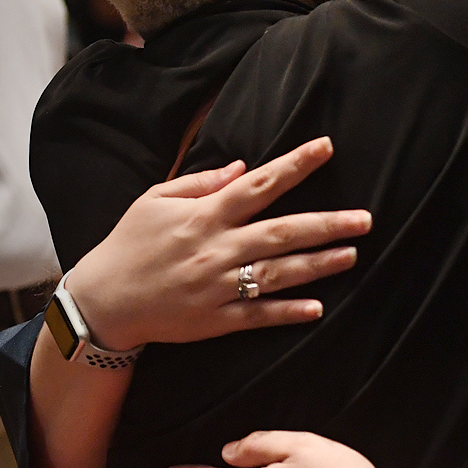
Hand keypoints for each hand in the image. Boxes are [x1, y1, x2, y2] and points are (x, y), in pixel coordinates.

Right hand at [68, 137, 370, 350]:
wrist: (103, 302)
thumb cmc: (129, 243)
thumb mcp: (155, 200)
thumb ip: (200, 182)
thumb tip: (242, 167)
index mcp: (204, 216)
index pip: (259, 184)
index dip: (295, 165)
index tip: (327, 147)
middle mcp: (216, 249)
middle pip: (281, 233)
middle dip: (326, 224)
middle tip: (365, 219)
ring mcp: (218, 287)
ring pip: (277, 274)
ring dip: (318, 264)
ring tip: (352, 254)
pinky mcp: (215, 320)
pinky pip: (258, 315)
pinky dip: (288, 311)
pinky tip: (317, 308)